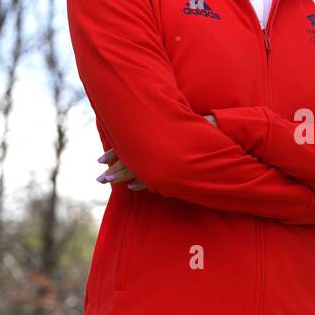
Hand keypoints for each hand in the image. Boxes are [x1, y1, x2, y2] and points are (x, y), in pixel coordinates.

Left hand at [96, 114, 215, 189]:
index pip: (126, 144)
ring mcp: (161, 153)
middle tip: (100, 179)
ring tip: (108, 181)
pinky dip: (141, 181)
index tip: (101, 160)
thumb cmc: (193, 128)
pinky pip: (153, 174)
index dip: (113, 153)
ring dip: (121, 175)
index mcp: (151, 133)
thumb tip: (143, 140)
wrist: (215, 129)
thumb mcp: (170, 127)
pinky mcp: (172, 163)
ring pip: (136, 165)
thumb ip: (156, 135)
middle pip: (127, 156)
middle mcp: (153, 142)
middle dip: (113, 168)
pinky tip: (131, 187)